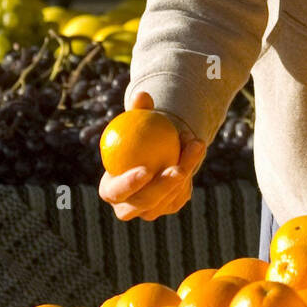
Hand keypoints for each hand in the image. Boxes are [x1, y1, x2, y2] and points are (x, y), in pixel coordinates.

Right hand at [98, 90, 206, 221]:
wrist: (153, 150)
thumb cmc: (138, 135)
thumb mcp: (138, 120)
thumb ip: (139, 109)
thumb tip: (142, 95)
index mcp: (110, 189)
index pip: (115, 192)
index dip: (129, 185)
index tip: (146, 169)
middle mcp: (127, 206)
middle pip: (145, 203)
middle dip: (163, 188)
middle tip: (179, 168)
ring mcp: (149, 211)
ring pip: (169, 199)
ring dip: (185, 171)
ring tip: (194, 144)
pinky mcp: (169, 207)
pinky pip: (182, 193)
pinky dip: (190, 171)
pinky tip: (195, 148)